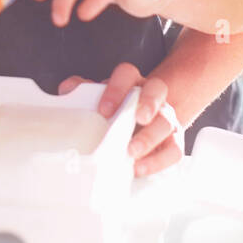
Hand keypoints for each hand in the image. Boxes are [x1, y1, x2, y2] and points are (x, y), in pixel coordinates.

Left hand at [59, 62, 184, 177]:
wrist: (147, 119)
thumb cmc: (120, 109)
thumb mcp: (102, 97)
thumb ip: (85, 91)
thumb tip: (68, 89)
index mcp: (133, 82)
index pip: (127, 75)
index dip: (117, 89)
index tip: (104, 109)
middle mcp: (153, 96)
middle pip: (157, 91)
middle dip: (149, 104)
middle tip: (138, 119)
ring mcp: (166, 118)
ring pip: (166, 122)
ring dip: (150, 137)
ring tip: (132, 151)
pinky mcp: (173, 141)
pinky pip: (174, 150)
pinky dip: (158, 161)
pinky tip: (140, 168)